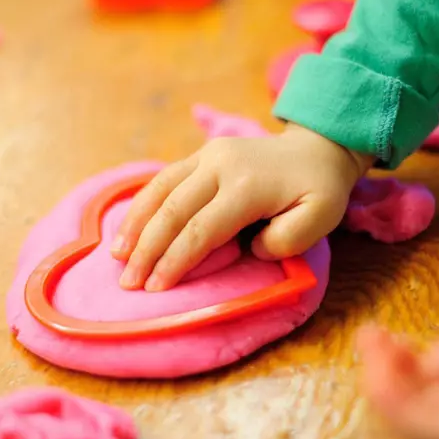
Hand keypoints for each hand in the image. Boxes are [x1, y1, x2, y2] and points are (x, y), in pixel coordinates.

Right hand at [110, 123, 370, 290]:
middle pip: (172, 210)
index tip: (156, 289)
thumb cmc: (318, 190)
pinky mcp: (202, 154)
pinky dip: (143, 204)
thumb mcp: (321, 217)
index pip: (201, 229)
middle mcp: (221, 164)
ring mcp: (208, 155)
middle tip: (128, 283)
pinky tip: (129, 227)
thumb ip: (288, 238)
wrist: (316, 149)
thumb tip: (249, 247)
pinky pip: (164, 179)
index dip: (175, 260)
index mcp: (247, 185)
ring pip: (160, 190)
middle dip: (147, 249)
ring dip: (136, 224)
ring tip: (117, 256)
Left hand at [357, 287, 438, 438]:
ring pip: (424, 407)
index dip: (392, 404)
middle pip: (418, 426)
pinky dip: (413, 368)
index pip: (429, 432)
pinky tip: (402, 343)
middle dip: (383, 387)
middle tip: (368, 337)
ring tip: (376, 334)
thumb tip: (429, 365)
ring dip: (393, 375)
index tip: (374, 359)